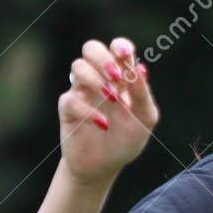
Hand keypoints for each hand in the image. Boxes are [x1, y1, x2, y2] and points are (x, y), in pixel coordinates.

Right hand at [58, 37, 157, 184]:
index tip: (124, 56)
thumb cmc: (126, 139)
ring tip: (113, 99)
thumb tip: (140, 67)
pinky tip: (104, 124)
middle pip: (91, 47)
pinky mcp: (68, 108)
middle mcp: (99, 78)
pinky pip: (71, 99)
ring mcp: (81, 91)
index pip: (117, 48)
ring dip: (96, 79)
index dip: (120, 46)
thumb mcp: (144, 119)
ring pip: (77, 66)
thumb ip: (142, 94)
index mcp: (120, 76)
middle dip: (104, 58)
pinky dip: (89, 110)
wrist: (105, 166)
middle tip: (117, 78)